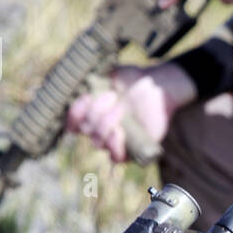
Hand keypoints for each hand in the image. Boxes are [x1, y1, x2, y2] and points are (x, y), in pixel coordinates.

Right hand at [66, 63, 197, 162]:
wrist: (159, 86)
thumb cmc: (134, 79)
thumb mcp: (112, 75)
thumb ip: (94, 80)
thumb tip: (80, 84)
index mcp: (92, 113)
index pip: (73, 122)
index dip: (74, 114)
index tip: (86, 97)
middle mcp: (101, 129)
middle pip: (85, 130)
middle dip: (95, 112)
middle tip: (112, 95)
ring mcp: (116, 141)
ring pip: (97, 142)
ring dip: (105, 125)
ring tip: (120, 108)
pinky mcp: (132, 150)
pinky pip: (116, 157)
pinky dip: (114, 146)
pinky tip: (119, 131)